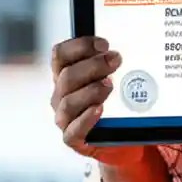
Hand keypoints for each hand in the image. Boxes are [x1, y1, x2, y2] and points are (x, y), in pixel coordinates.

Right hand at [50, 36, 146, 166]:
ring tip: (109, 85)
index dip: (81, 46)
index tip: (104, 44)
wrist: (117, 135)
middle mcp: (61, 94)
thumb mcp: (109, 77)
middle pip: (67, 76)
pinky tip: (99, 109)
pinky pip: (73, 130)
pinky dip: (86, 119)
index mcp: (64, 74)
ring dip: (90, 91)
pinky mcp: (73, 138)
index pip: (61, 54)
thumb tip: (121, 50)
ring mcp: (64, 117)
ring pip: (68, 102)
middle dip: (93, 65)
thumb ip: (110, 63)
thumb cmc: (111, 101)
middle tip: (115, 61)